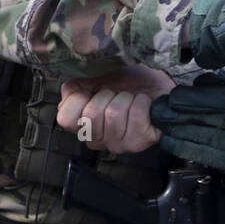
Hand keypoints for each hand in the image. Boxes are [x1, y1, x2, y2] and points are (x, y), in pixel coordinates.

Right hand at [57, 64, 176, 153]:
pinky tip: (144, 105)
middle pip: (91, 114)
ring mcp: (119, 144)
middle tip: (118, 96)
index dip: (78, 99)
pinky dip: (142, 101)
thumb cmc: (130, 84)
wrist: (158, 85)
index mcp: (83, 126)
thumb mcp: (98, 79)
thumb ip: (76, 87)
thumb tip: (67, 92)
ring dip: (127, 98)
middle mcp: (98, 140)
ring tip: (132, 100)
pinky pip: (136, 114)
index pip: (66, 119)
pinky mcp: (140, 141)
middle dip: (108, 95)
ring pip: (114, 113)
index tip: (93, 92)